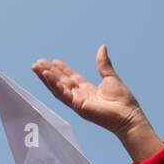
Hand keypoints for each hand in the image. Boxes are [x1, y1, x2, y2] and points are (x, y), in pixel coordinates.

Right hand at [31, 44, 149, 138]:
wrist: (127, 116)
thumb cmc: (123, 101)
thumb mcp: (110, 77)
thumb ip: (103, 64)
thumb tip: (102, 47)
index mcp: (87, 90)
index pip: (70, 78)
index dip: (61, 69)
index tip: (52, 61)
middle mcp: (80, 96)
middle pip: (60, 82)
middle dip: (48, 72)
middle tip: (37, 63)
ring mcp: (77, 102)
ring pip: (57, 88)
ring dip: (46, 78)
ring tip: (36, 68)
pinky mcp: (78, 106)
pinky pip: (63, 94)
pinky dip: (54, 84)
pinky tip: (46, 75)